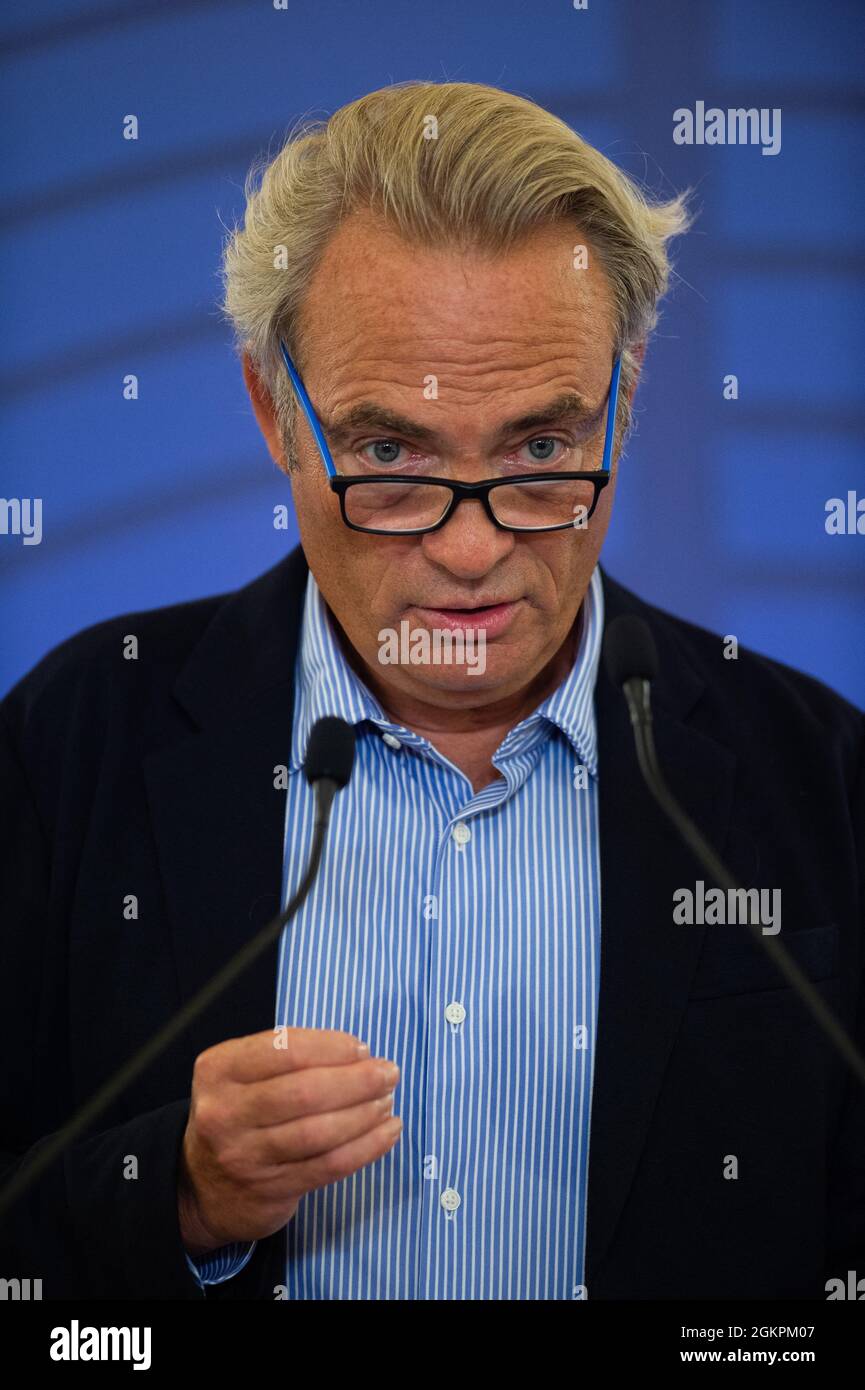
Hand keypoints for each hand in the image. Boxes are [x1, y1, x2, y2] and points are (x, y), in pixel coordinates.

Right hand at [178, 1028, 400, 1254]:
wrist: (202, 1187)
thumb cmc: (239, 1114)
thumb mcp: (241, 1076)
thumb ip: (286, 1058)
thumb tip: (358, 1054)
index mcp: (219, 1070)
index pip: (284, 1048)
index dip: (331, 1046)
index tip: (362, 1049)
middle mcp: (225, 1112)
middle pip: (305, 1092)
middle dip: (357, 1080)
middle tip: (389, 1073)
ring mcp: (245, 1156)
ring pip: (319, 1132)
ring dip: (365, 1114)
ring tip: (387, 1101)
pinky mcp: (269, 1190)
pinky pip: (328, 1166)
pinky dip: (366, 1147)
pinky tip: (388, 1131)